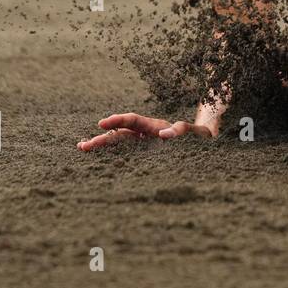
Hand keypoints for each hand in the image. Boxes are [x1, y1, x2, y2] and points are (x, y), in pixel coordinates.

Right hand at [76, 112, 217, 150]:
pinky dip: (114, 162)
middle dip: (102, 139)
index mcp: (154, 126)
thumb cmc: (199, 137)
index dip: (117, 120)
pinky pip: (127, 160)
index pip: (132, 120)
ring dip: (103, 150)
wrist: (205, 148)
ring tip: (83, 152)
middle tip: (82, 146)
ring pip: (120, 147)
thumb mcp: (194, 132)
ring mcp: (144, 149)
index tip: (102, 124)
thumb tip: (164, 134)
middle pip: (120, 135)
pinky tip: (99, 167)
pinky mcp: (146, 161)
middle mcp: (145, 136)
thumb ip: (181, 130)